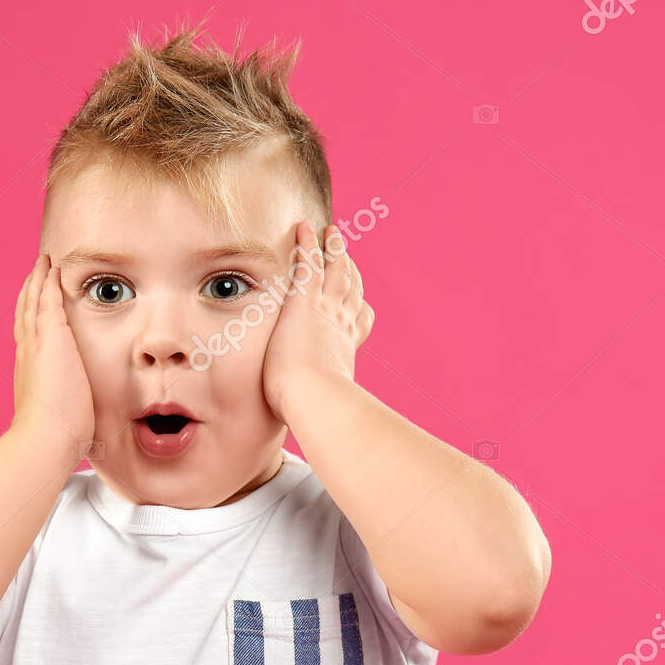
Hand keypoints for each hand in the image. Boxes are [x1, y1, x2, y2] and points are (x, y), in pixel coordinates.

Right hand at [11, 253, 94, 451]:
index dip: (30, 318)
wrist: (45, 438)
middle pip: (25, 313)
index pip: (29, 337)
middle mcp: (28, 353)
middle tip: (34, 274)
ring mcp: (37, 343)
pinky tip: (54, 269)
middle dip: (30, 292)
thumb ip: (64, 411)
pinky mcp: (52, 337)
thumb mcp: (57, 417)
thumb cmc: (54, 438)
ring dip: (38, 280)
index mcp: (30, 371)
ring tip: (43, 263)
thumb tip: (75, 424)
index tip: (34, 305)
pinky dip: (49, 283)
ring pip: (33, 302)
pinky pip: (48, 301)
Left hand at [262, 221, 374, 424]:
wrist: (313, 398)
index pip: (357, 322)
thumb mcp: (320, 407)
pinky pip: (308, 264)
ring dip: (334, 249)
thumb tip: (323, 436)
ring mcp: (325, 310)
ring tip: (331, 232)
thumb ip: (321, 411)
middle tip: (348, 255)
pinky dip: (309, 244)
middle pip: (351, 289)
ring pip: (334, 270)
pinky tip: (305, 228)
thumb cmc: (314, 410)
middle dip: (350, 270)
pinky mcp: (304, 301)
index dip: (359, 307)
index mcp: (344, 348)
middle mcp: (340, 325)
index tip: (360, 301)